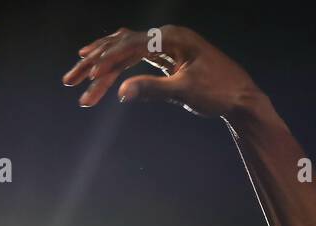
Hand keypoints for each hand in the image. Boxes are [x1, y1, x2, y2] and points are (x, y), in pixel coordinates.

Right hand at [62, 25, 260, 118]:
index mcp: (171, 37)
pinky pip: (135, 55)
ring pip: (125, 48)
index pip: (129, 46)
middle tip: (71, 80)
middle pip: (122, 45)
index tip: (90, 78)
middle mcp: (166, 36)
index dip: (107, 63)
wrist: (244, 99)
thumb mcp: (186, 92)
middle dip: (95, 64)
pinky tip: (102, 67)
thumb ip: (153, 90)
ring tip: (78, 73)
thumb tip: (121, 91)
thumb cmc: (220, 93)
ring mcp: (166, 45)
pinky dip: (117, 62)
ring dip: (101, 62)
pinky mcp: (168, 57)